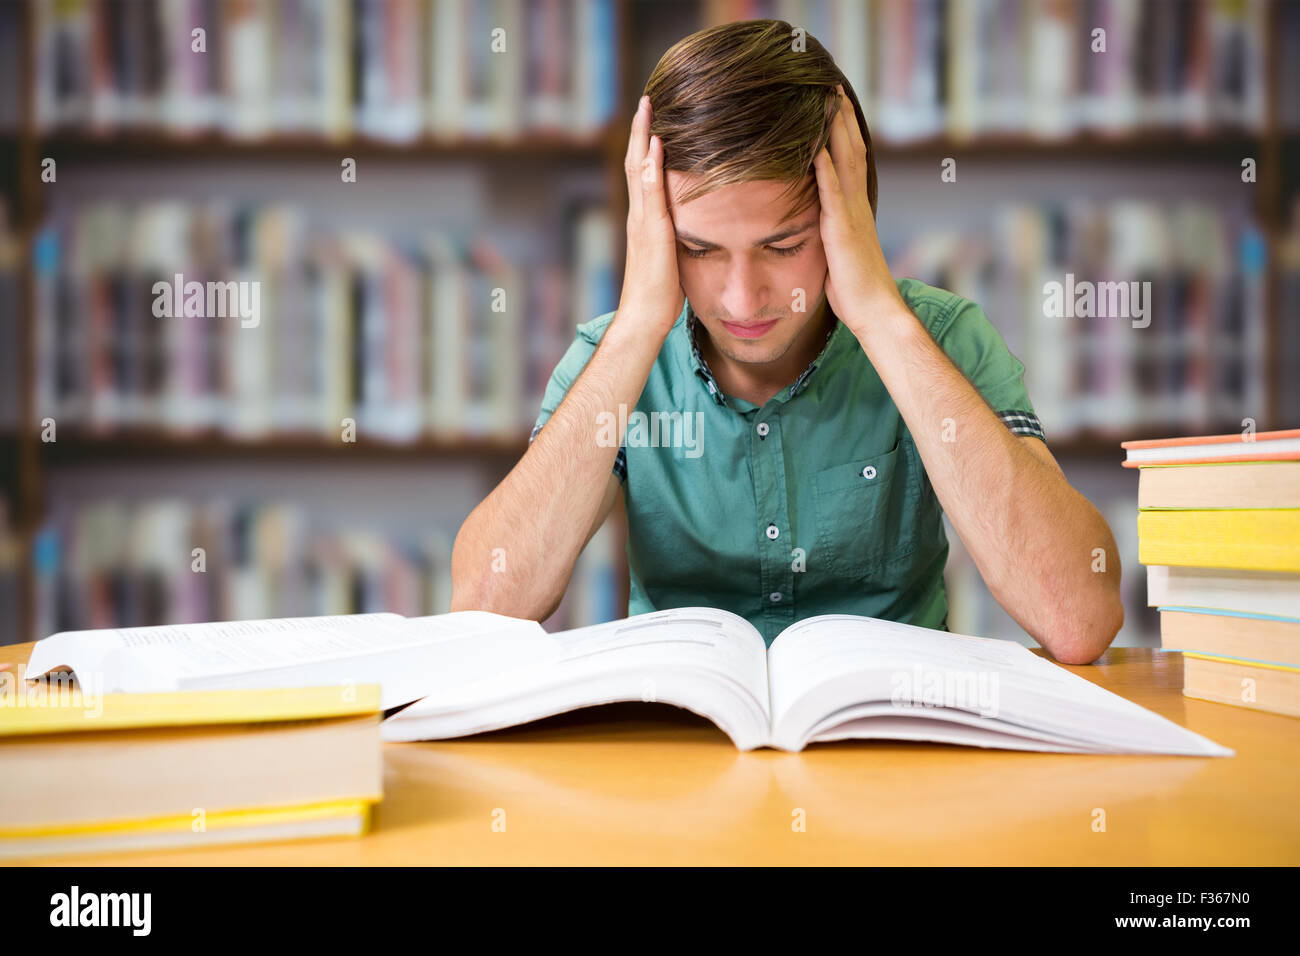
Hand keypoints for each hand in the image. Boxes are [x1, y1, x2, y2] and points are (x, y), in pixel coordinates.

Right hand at [616, 95, 684, 336]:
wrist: (645, 318)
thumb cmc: (661, 296)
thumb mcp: (672, 258)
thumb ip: (677, 238)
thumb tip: (694, 227)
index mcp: (645, 221)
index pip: (643, 175)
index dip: (646, 146)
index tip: (653, 120)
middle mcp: (639, 216)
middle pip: (635, 162)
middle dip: (641, 130)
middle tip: (646, 99)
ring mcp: (642, 221)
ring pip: (638, 169)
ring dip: (642, 136)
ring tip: (647, 107)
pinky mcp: (651, 231)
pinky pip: (650, 191)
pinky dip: (651, 165)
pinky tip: (656, 143)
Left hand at [812, 85, 906, 335]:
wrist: (874, 309)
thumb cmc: (854, 286)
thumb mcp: (839, 248)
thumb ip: (831, 226)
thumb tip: (818, 217)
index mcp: (853, 206)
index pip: (849, 158)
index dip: (841, 129)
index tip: (832, 101)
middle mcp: (854, 204)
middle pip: (850, 150)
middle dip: (839, 117)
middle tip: (830, 85)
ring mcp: (850, 215)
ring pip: (845, 163)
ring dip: (835, 132)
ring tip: (826, 102)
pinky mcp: (842, 232)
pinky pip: (833, 196)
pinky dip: (825, 171)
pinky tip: (816, 150)